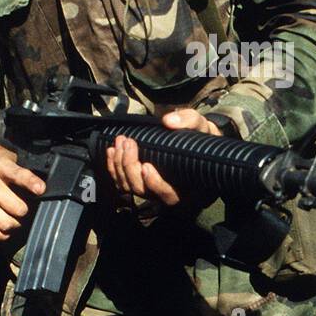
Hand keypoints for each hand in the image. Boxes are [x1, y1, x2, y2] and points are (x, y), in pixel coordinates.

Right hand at [0, 136, 44, 240]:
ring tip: (17, 219)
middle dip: (25, 211)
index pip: (18, 176)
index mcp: (0, 167)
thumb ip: (23, 171)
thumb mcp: (8, 156)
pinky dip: (0, 234)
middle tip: (26, 209)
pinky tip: (5, 229)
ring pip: (4, 223)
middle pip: (15, 208)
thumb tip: (41, 188)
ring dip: (15, 224)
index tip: (40, 190)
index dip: (31, 183)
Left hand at [105, 109, 221, 207]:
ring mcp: (152, 189)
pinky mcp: (140, 182)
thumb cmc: (204, 140)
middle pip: (143, 190)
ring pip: (129, 187)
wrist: (199, 145)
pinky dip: (114, 167)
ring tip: (120, 142)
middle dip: (130, 166)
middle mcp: (168, 193)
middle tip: (128, 142)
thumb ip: (190, 121)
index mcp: (188, 187)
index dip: (155, 183)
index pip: (169, 194)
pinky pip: (122, 181)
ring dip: (120, 165)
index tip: (146, 165)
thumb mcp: (204, 127)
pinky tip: (112, 151)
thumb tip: (169, 121)